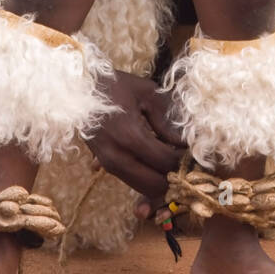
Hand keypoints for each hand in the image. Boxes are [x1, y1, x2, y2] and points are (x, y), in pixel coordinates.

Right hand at [87, 70, 185, 215]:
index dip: (184, 161)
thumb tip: (185, 143)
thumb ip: (167, 121)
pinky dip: (148, 178)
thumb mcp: (146, 93)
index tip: (195, 153)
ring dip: (161, 182)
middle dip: (175, 178)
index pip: (165, 162)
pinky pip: (133, 181)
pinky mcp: (105, 166)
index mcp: (130, 136)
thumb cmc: (115, 85)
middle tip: (188, 164)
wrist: (79, 88)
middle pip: (155, 184)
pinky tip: (158, 164)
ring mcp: (109, 164)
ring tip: (175, 164)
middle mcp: (118, 157)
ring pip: (143, 188)